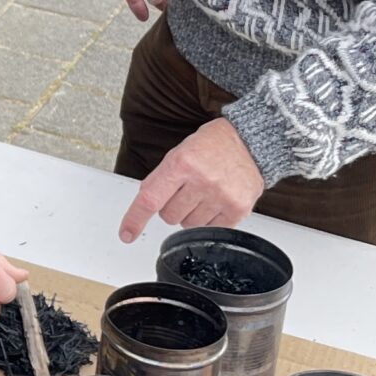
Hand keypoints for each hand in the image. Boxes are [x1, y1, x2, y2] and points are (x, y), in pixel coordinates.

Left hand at [118, 117, 263, 243]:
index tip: (126, 234)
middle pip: (169, 216)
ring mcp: (221, 196)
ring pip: (188, 225)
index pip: (150, 199)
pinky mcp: (238, 209)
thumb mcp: (179, 153)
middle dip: (172, 206)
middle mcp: (202, 181)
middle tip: (186, 190)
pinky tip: (216, 200)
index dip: (135, 219)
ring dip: (191, 213)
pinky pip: (211, 229)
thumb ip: (160, 180)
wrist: (249, 142)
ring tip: (204, 192)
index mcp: (181, 164)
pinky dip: (210, 219)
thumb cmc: (211, 146)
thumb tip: (144, 207)